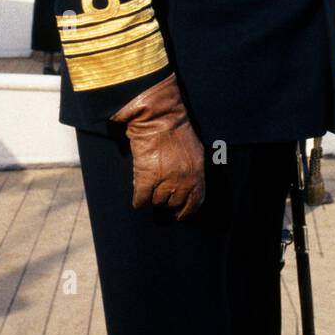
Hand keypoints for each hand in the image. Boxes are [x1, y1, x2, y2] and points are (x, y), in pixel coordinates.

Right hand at [110, 73, 204, 220]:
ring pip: (157, 201)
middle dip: (167, 200)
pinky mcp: (146, 178)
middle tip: (160, 193)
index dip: (186, 212)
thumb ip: (193, 170)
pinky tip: (138, 199)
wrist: (159, 117)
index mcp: (197, 174)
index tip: (180, 216)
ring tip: (149, 187)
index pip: (195, 202)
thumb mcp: (195, 151)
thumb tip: (187, 186)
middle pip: (173, 203)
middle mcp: (183, 181)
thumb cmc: (177, 130)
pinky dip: (138, 200)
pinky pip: (141, 199)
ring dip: (152, 197)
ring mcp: (164, 181)